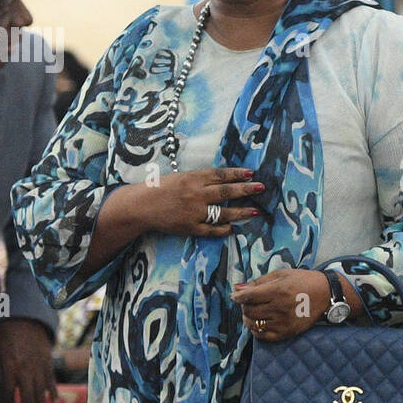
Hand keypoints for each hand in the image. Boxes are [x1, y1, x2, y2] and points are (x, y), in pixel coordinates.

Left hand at [0, 318, 57, 402]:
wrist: (27, 317)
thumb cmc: (7, 330)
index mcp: (10, 366)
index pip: (7, 391)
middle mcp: (25, 369)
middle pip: (26, 395)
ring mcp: (39, 366)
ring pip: (41, 390)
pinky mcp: (47, 361)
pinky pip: (51, 379)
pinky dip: (53, 391)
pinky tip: (55, 401)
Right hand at [144, 167, 265, 237]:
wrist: (141, 206)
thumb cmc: (159, 188)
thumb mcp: (180, 176)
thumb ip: (199, 178)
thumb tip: (222, 178)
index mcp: (192, 179)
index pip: (220, 175)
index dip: (237, 174)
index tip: (251, 173)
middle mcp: (195, 194)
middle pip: (226, 192)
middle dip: (245, 190)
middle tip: (261, 188)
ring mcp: (194, 212)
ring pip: (223, 213)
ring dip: (240, 212)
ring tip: (255, 211)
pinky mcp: (190, 227)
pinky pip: (211, 230)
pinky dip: (222, 230)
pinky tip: (232, 228)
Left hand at [232, 268, 331, 340]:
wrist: (325, 294)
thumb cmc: (301, 281)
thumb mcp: (281, 274)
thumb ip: (258, 282)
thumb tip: (237, 288)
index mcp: (278, 290)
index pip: (249, 297)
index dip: (238, 297)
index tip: (235, 297)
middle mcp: (280, 307)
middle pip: (249, 311)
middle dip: (245, 306)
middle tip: (249, 302)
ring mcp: (284, 322)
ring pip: (254, 324)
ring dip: (249, 318)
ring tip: (254, 312)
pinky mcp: (287, 332)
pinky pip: (263, 336)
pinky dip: (257, 330)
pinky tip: (260, 322)